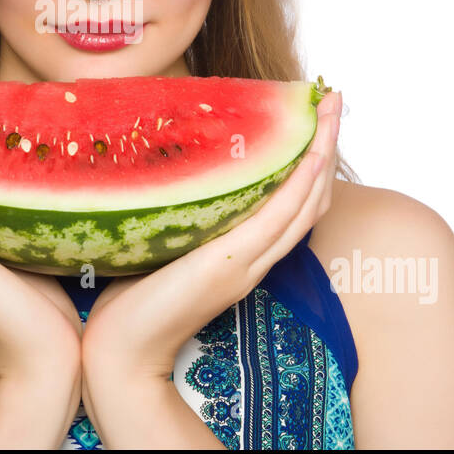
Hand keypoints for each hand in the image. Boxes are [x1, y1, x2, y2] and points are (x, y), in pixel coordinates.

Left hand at [79, 90, 342, 391]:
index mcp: (240, 254)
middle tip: (336, 100)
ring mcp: (248, 263)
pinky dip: (301, 185)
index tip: (311, 119)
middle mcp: (254, 258)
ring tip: (334, 111)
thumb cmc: (126, 303)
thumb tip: (157, 168)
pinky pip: (280, 220)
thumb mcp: (159, 245)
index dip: (307, 163)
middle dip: (326, 146)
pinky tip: (312, 155)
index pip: (288, 204)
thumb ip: (173, 215)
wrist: (118, 352)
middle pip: (308, 197)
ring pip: (304, 203)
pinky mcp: (233, 265)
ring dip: (323, 153)